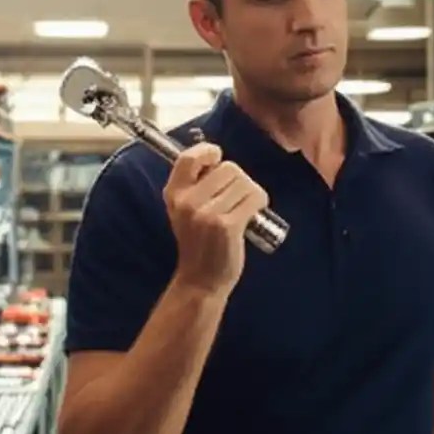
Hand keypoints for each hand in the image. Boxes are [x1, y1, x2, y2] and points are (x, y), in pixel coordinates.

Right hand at [163, 143, 269, 296]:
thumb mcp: (184, 211)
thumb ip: (195, 185)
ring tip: (244, 209)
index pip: (189, 157)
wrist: (200, 281)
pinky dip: (260, 202)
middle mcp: (187, 202)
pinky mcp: (226, 226)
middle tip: (236, 199)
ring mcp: (206, 214)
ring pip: (244, 182)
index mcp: (174, 194)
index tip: (217, 160)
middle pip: (228, 168)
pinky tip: (254, 215)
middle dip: (239, 180)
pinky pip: (254, 198)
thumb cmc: (198, 243)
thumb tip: (218, 159)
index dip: (208, 152)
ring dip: (251, 193)